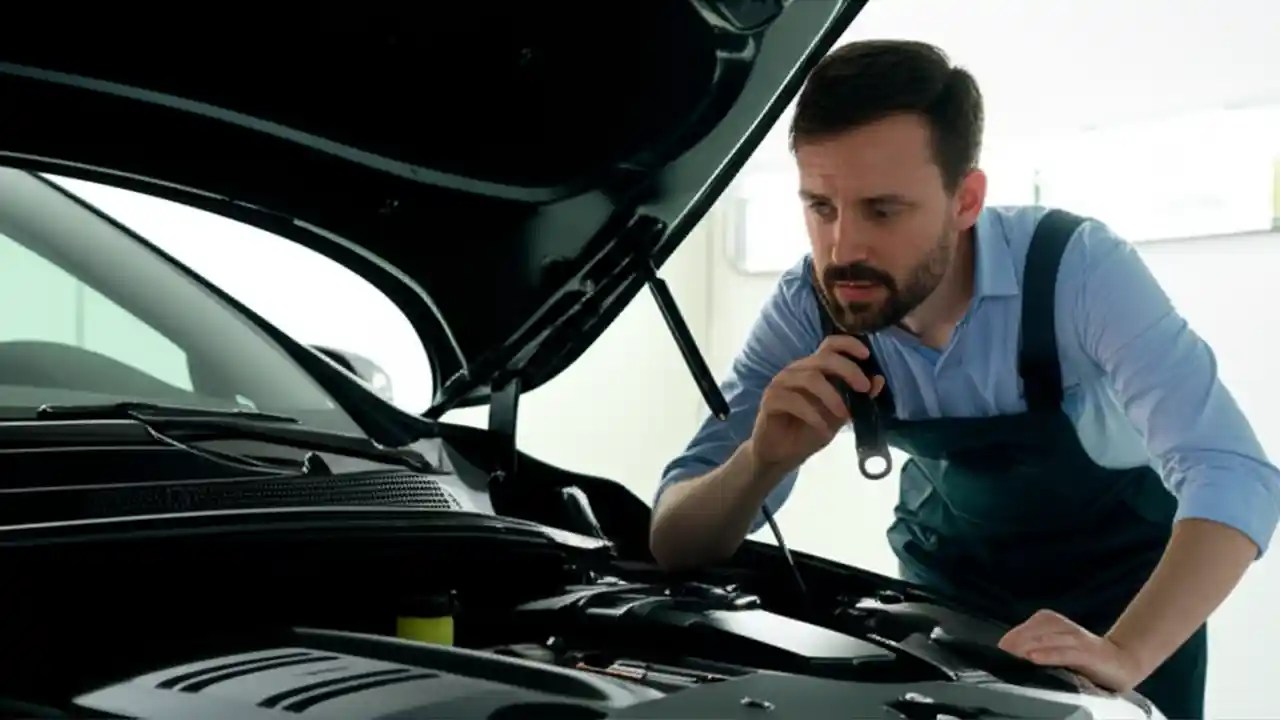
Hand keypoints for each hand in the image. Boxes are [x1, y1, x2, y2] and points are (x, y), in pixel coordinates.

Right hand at [748, 335, 884, 472]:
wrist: (782, 454)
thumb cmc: (809, 430)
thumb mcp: (840, 415)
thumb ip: (857, 399)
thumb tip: (878, 380)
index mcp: (813, 369)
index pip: (829, 345)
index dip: (848, 344)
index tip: (866, 355)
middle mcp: (796, 370)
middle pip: (823, 358)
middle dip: (848, 370)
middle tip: (863, 389)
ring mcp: (781, 383)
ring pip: (810, 378)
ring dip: (832, 396)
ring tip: (844, 415)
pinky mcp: (770, 400)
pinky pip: (794, 401)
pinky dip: (813, 415)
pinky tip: (823, 429)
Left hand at [997, 609, 1146, 691]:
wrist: (1122, 662)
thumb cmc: (1083, 659)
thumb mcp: (1056, 651)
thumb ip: (1035, 648)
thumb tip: (1007, 653)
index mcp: (1052, 623)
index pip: (1026, 628)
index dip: (1011, 638)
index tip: (994, 650)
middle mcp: (1063, 627)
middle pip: (1034, 630)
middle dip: (1016, 641)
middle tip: (1000, 654)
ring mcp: (1076, 638)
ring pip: (1048, 638)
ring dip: (1029, 645)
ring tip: (1012, 654)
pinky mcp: (1089, 652)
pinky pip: (1065, 651)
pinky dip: (1049, 654)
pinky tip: (1034, 658)